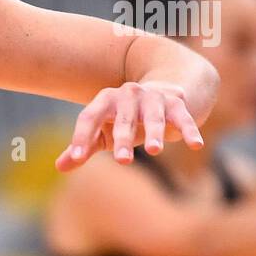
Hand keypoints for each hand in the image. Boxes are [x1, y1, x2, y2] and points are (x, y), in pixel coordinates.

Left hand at [55, 80, 204, 171]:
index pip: (89, 117)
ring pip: (154, 118)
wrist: (163, 88)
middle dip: (123, 140)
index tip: (78, 156)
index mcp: (105, 101)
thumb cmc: (126, 118)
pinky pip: (183, 118)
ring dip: (155, 133)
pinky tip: (195, 144)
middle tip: (123, 162)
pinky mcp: (177, 102)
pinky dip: (189, 131)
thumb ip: (85, 146)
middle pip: (124, 120)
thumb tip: (60, 167)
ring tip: (155, 151)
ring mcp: (154, 97)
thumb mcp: (104, 130)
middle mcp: (128, 95)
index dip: (82, 137)